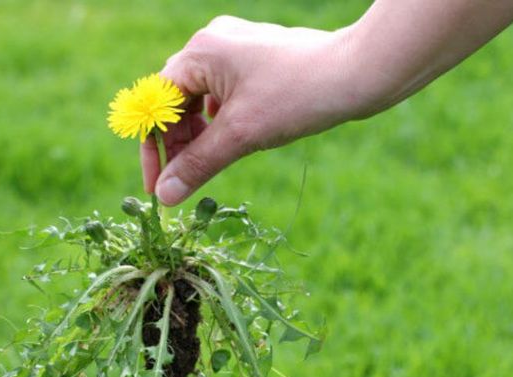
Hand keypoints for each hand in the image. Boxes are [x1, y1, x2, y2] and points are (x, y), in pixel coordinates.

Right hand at [143, 16, 359, 205]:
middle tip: (182, 184)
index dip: (153, 148)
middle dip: (177, 143)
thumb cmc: (298, 96)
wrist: (359, 74)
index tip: (157, 187)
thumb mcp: (242, 135)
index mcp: (201, 52)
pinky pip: (225, 94)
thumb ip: (199, 165)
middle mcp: (214, 43)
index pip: (157, 103)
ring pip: (202, 99)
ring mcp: (238, 49)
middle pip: (177, 100)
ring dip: (199, 136)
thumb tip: (165, 196)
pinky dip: (221, 123)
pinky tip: (231, 142)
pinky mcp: (259, 60)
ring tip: (205, 168)